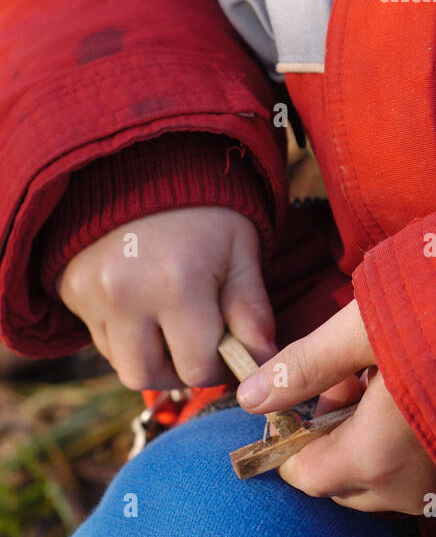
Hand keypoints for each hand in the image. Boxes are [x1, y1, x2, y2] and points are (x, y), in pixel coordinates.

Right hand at [57, 206, 275, 390]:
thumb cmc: (206, 207)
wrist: (147, 160)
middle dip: (178, 370)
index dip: (219, 366)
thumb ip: (251, 311)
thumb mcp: (240, 250)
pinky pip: (99, 337)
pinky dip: (125, 334)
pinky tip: (144, 301)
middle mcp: (126, 294)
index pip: (197, 368)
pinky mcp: (71, 289)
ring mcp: (91, 293)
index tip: (228, 348)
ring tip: (172, 318)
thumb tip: (264, 363)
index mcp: (178, 283)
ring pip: (120, 362)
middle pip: (148, 376)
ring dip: (150, 354)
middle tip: (198, 343)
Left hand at [236, 300, 435, 513]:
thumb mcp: (362, 327)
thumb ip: (304, 366)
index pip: (307, 476)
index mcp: (375, 457)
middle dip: (332, 437)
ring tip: (389, 374)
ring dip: (371, 440)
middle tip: (350, 375)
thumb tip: (249, 398)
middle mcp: (411, 488)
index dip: (292, 439)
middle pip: (344, 482)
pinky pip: (423, 474)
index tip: (302, 397)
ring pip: (384, 479)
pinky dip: (409, 445)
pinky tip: (422, 392)